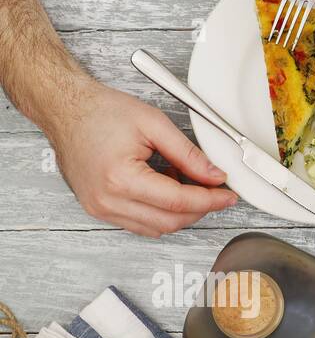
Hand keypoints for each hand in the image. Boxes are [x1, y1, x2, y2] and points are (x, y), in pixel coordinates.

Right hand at [43, 78, 236, 235]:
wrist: (64, 109)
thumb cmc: (99, 111)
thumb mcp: (153, 123)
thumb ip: (188, 154)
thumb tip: (215, 176)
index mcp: (121, 178)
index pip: (180, 202)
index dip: (210, 200)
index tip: (228, 195)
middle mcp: (108, 200)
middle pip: (171, 222)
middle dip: (199, 208)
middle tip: (212, 189)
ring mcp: (100, 208)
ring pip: (157, 228)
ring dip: (179, 212)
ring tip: (178, 179)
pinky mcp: (98, 210)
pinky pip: (140, 224)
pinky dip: (159, 213)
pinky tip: (161, 188)